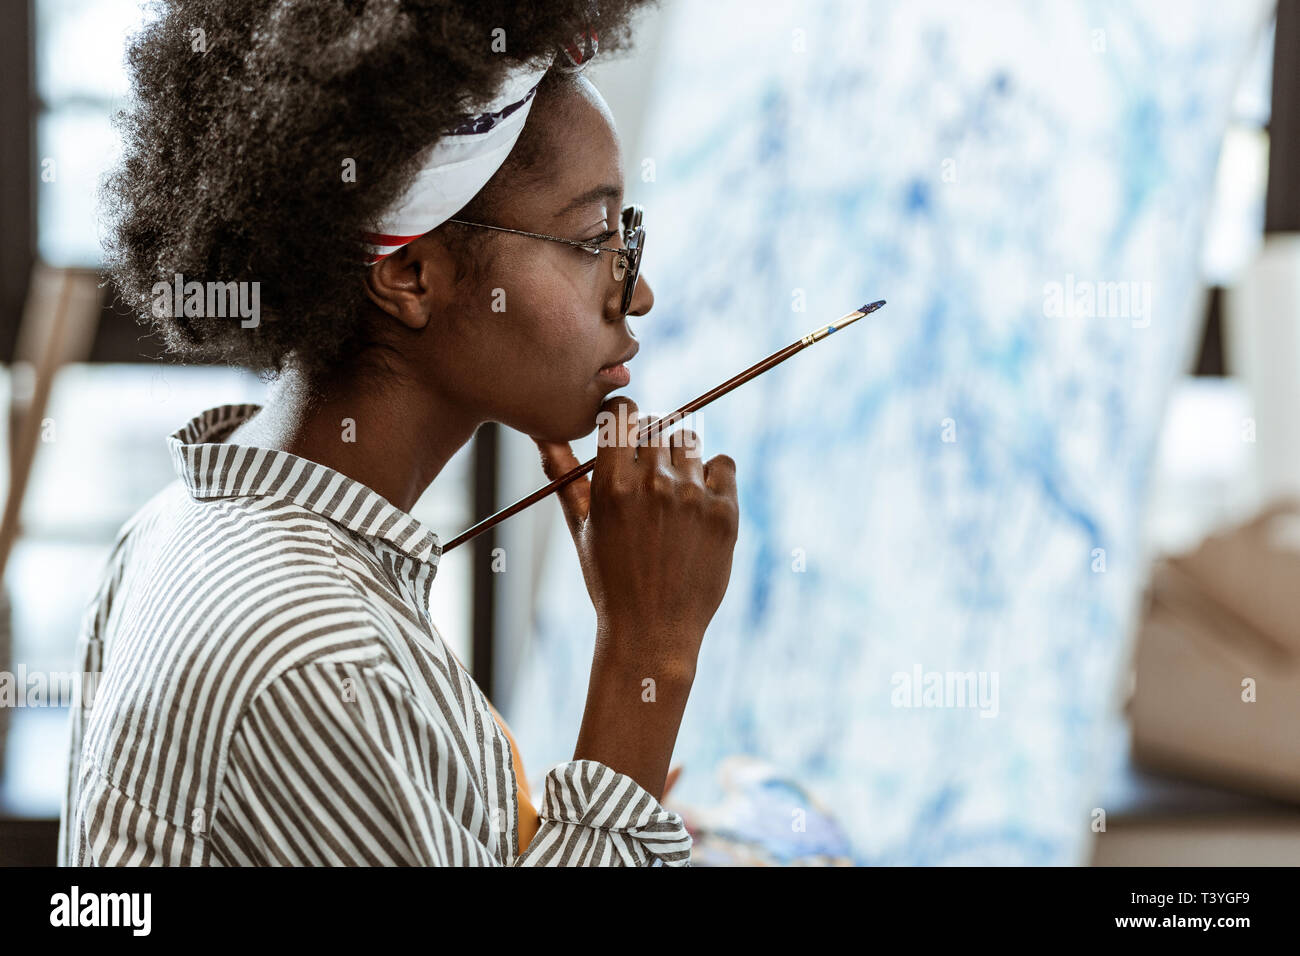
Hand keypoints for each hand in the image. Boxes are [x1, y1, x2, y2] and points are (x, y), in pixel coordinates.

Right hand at [535, 396, 738, 799]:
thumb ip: (562, 473)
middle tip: (646, 479)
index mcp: (612, 483)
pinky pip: (723, 464)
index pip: (623, 412)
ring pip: (689, 441)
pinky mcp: (724, 511)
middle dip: (650, 445)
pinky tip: (697, 502)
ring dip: (680, 458)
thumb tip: (541, 430)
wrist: (653, 632)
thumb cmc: (609, 579)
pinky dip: (713, 475)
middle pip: (658, 426)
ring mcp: (692, 496)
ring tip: (671, 495)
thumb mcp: (580, 526)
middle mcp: (653, 483)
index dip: (623, 417)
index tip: (624, 432)